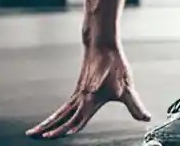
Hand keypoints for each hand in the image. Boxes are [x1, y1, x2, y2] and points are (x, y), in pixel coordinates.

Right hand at [26, 46, 150, 138]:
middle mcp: (80, 98)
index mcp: (89, 99)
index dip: (69, 129)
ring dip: (47, 122)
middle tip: (34, 136)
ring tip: (35, 132)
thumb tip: (145, 118)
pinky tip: (53, 120)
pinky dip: (55, 116)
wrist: (102, 45)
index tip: (60, 136)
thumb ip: (135, 105)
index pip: (77, 119)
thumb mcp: (127, 88)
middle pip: (60, 117)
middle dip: (48, 128)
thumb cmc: (113, 64)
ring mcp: (77, 94)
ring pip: (59, 113)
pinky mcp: (78, 91)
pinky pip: (63, 108)